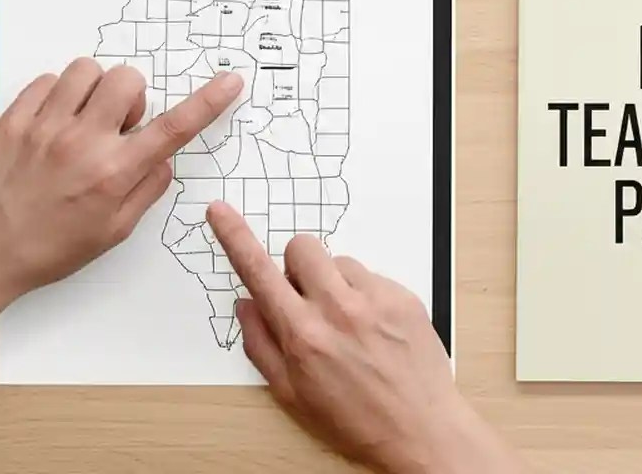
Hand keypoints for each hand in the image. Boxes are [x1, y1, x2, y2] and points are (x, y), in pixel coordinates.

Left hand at [0, 58, 242, 311]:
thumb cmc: (52, 248)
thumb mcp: (115, 230)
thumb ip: (147, 188)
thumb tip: (164, 157)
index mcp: (114, 173)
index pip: (174, 127)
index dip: (209, 101)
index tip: (230, 81)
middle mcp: (82, 143)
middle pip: (128, 80)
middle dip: (133, 95)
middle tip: (119, 124)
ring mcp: (45, 127)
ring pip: (87, 70)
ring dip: (96, 88)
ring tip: (84, 119)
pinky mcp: (14, 120)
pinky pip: (47, 80)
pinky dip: (59, 94)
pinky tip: (55, 122)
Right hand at [207, 202, 524, 473]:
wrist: (421, 429)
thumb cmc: (355, 420)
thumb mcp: (292, 395)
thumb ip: (261, 345)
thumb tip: (246, 304)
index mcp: (302, 335)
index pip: (258, 272)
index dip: (234, 236)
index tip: (220, 211)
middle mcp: (338, 309)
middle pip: (302, 246)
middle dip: (296, 265)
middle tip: (305, 297)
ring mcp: (375, 299)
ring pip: (339, 261)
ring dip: (334, 282)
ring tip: (348, 323)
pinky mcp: (404, 296)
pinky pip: (373, 276)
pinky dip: (366, 295)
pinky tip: (374, 328)